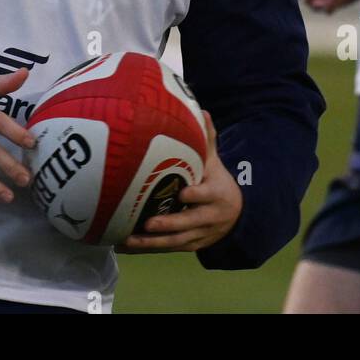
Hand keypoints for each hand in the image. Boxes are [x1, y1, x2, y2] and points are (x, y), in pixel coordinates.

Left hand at [116, 111, 241, 253]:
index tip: (182, 193)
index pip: (207, 195)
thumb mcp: (215, 162)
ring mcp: (199, 234)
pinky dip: (148, 248)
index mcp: (217, 193)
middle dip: (169, 224)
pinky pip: (167, 248)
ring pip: (176, 241)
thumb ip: (207, 140)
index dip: (196, 196)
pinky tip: (124, 246)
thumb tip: (201, 111)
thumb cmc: (216, 181)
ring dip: (152, 242)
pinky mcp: (190, 245)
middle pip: (189, 223)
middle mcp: (210, 217)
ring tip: (128, 239)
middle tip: (148, 222)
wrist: (235, 214)